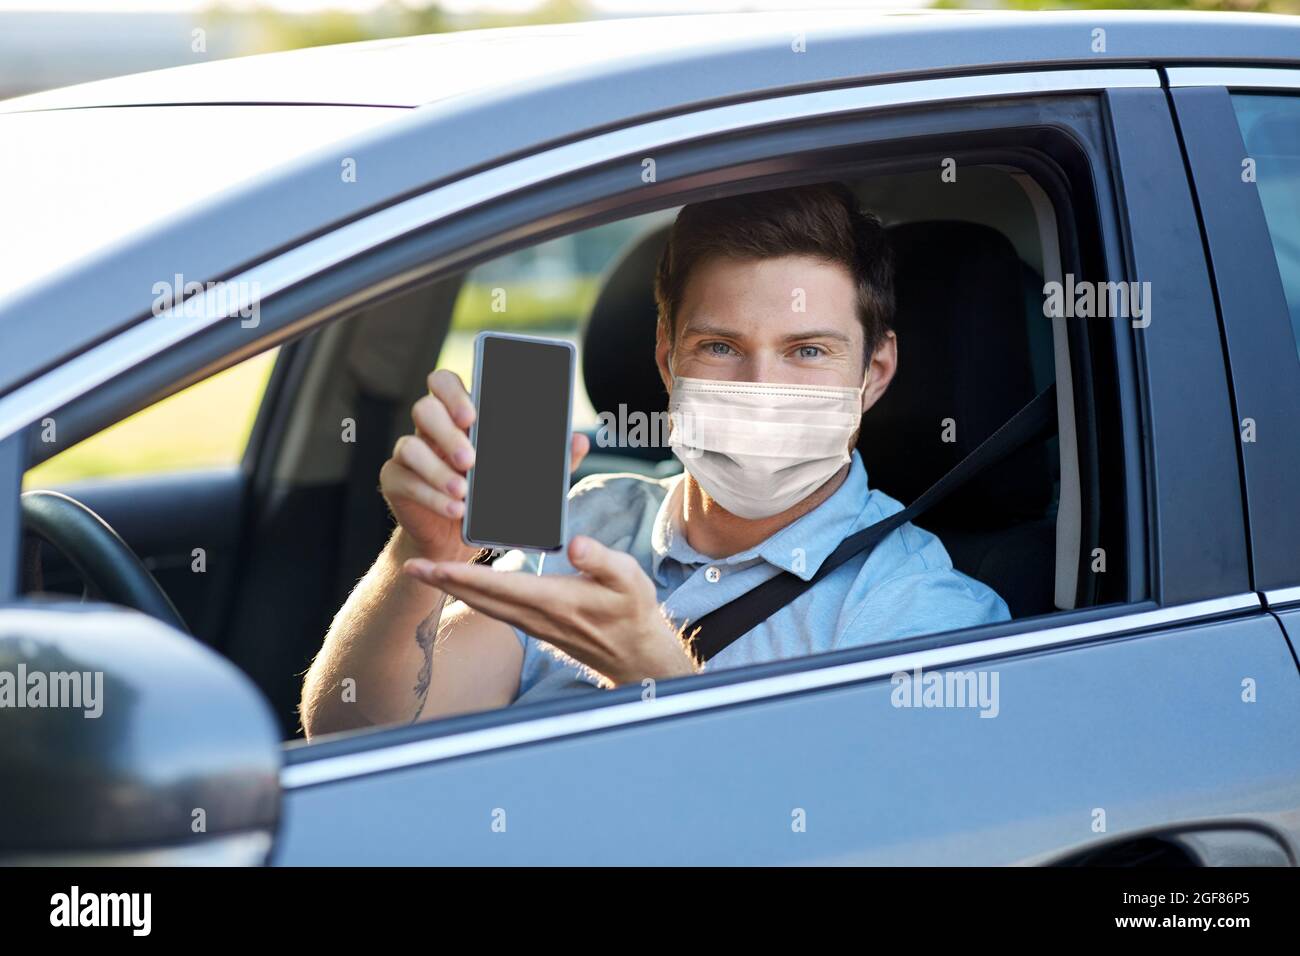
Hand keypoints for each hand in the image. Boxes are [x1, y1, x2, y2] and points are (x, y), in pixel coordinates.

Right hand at [381, 368, 589, 562]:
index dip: (454, 391)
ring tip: (465, 492)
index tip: (473, 414)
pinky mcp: (395, 481)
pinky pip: (405, 480)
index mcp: (457, 416)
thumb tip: (580, 440)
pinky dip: (431, 496)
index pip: (444, 383)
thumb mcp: (523, 479)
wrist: (454, 538)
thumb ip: (551, 459)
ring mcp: (407, 454)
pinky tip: (455, 509)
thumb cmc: (489, 498)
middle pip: (425, 408)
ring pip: (409, 445)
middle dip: (448, 432)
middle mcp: (429, 429)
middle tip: (472, 459)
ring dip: (438, 469)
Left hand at [402, 535, 698, 686]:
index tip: (432, 566)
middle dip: (443, 583)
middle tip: (410, 568)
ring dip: (454, 590)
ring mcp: (533, 625)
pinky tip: (464, 586)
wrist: (636, 654)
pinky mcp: (536, 626)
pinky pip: (496, 610)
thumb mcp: (628, 579)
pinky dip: (474, 595)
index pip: (497, 587)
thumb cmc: (633, 612)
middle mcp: (536, 616)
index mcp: (554, 601)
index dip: (461, 576)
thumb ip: (601, 560)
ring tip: (427, 574)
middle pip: (479, 599)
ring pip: (484, 606)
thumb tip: (576, 544)